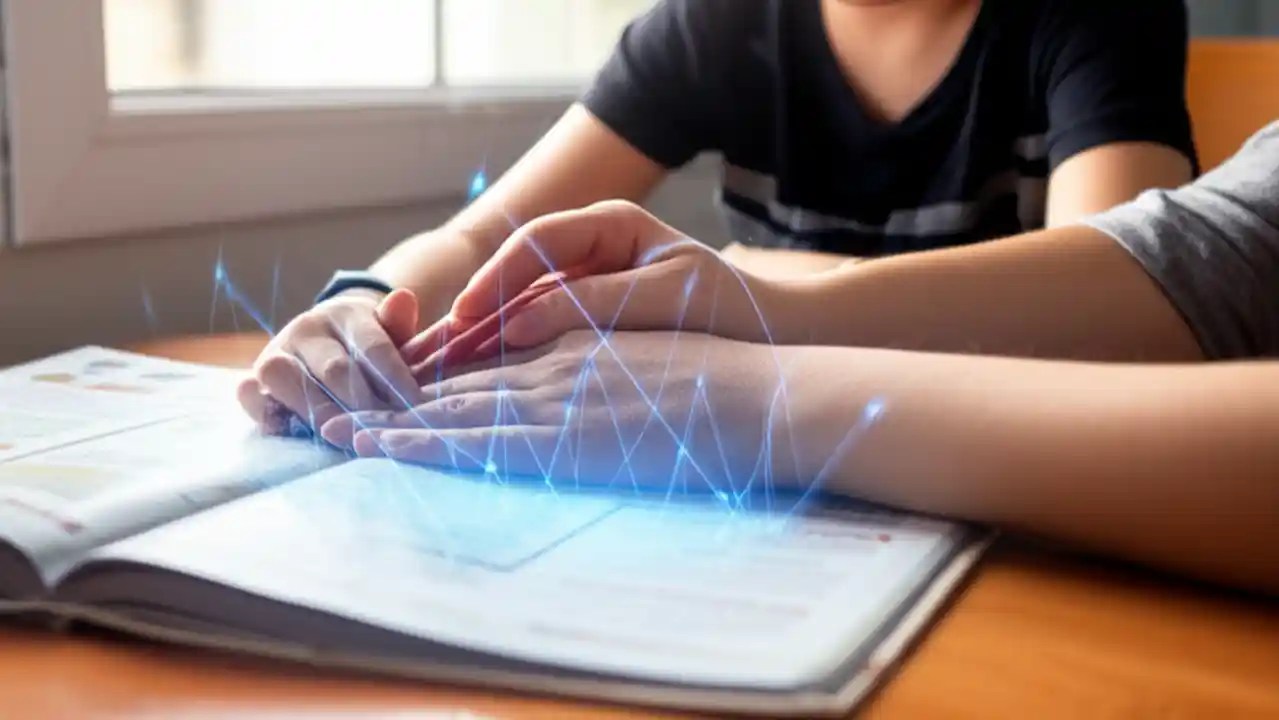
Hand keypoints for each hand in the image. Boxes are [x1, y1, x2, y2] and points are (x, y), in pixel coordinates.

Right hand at [238, 288, 423, 432]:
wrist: (325, 341)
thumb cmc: (368, 347)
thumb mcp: (390, 334)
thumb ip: (398, 325)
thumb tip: (405, 298)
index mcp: (346, 315)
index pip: (374, 347)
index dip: (396, 381)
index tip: (417, 408)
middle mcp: (306, 329)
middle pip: (334, 368)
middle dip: (363, 404)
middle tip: (385, 430)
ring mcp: (275, 351)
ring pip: (286, 377)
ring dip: (318, 410)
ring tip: (346, 436)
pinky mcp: (252, 377)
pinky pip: (250, 393)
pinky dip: (269, 414)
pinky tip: (300, 434)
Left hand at [322, 331, 810, 495]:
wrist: (754, 396)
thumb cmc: (719, 383)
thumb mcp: (653, 360)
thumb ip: (608, 370)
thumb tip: (588, 397)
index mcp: (573, 348)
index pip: (487, 362)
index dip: (433, 378)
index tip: (391, 390)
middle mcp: (548, 368)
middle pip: (454, 383)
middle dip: (392, 397)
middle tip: (334, 406)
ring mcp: (549, 401)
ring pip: (448, 410)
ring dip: (385, 420)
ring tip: (331, 428)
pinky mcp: (557, 441)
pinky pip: (473, 444)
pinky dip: (419, 445)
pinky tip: (378, 448)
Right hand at [399, 201, 791, 376]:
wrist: (768, 336)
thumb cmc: (728, 309)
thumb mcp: (664, 299)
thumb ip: (593, 304)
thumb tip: (516, 323)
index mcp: (610, 223)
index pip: (537, 242)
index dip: (497, 277)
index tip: (467, 312)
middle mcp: (590, 248)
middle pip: (517, 273)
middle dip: (474, 309)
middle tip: (432, 345)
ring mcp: (586, 283)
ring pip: (519, 305)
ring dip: (481, 336)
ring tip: (438, 365)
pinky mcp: (586, 319)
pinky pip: (536, 331)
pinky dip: (506, 353)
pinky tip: (476, 379)